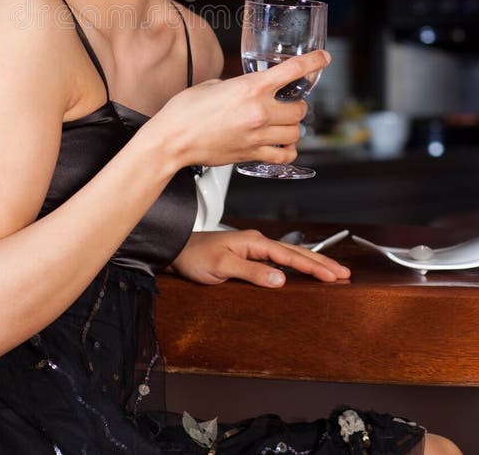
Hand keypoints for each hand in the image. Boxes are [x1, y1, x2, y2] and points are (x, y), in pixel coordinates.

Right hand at [148, 49, 330, 171]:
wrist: (172, 140)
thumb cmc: (184, 111)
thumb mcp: (213, 84)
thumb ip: (237, 85)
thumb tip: (247, 89)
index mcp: (250, 87)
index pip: (293, 70)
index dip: (314, 62)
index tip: (323, 58)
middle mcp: (259, 111)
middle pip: (299, 108)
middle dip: (296, 104)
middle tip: (287, 103)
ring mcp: (258, 135)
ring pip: (296, 132)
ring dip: (293, 126)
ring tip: (282, 123)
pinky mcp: (252, 154)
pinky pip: (284, 155)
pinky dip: (288, 150)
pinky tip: (282, 144)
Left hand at [170, 228, 350, 287]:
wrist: (177, 250)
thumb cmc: (195, 256)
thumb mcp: (222, 267)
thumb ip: (251, 272)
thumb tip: (280, 278)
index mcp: (253, 242)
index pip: (290, 256)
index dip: (314, 267)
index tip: (334, 275)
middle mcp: (256, 242)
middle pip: (295, 252)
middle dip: (321, 263)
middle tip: (344, 273)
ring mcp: (253, 248)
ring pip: (289, 255)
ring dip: (311, 263)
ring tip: (332, 272)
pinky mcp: (248, 255)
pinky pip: (279, 259)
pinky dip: (295, 265)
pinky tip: (302, 271)